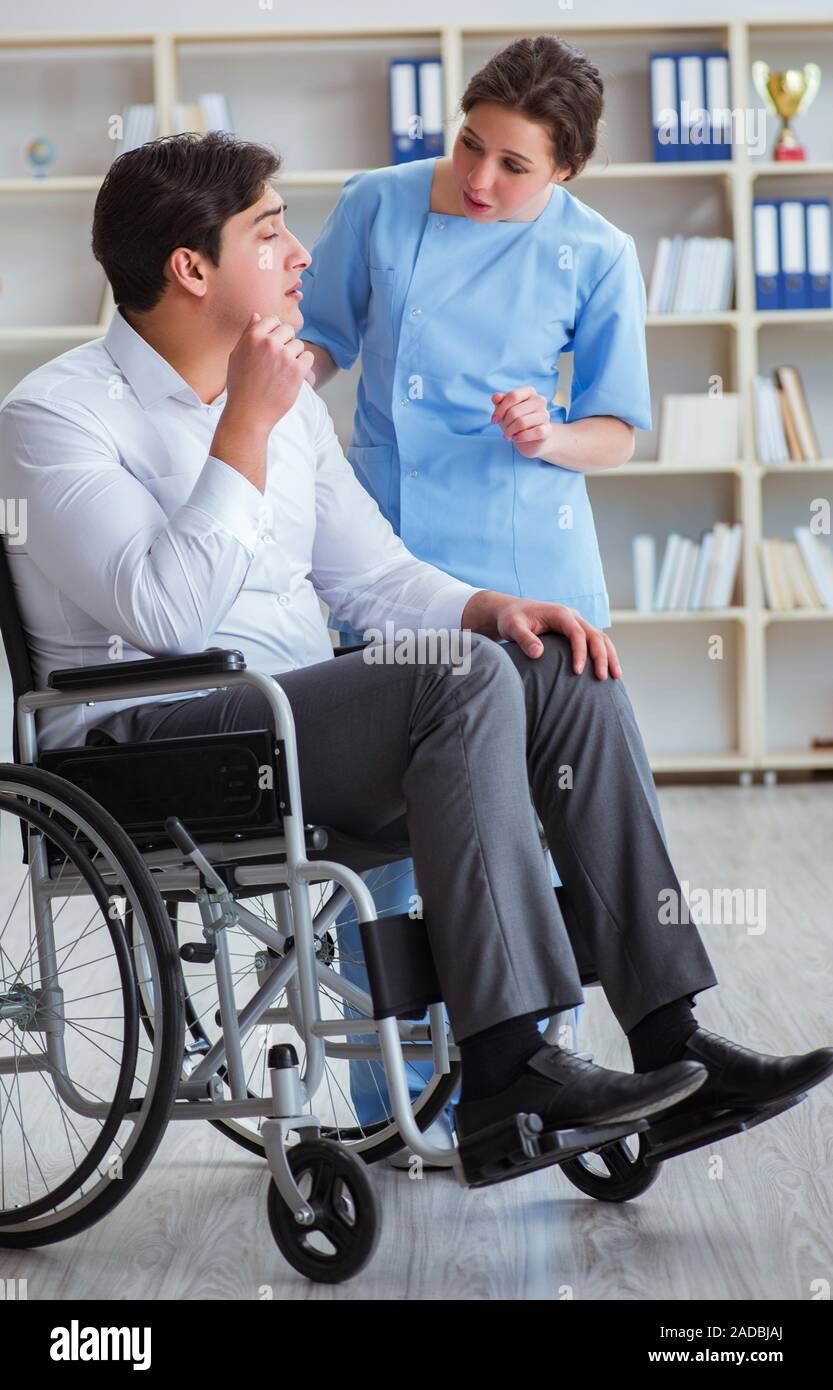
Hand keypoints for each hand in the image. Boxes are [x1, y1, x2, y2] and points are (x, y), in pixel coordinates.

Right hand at [224, 312, 314, 434]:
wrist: (249, 413)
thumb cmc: (241, 386)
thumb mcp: (236, 356)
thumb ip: (248, 334)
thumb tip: (257, 315)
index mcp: (253, 337)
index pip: (272, 319)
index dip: (275, 331)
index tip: (273, 345)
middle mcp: (269, 343)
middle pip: (289, 330)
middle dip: (286, 342)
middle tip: (279, 360)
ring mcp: (285, 356)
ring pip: (299, 344)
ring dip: (294, 355)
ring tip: (282, 371)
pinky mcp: (297, 370)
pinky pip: (308, 357)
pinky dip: (304, 365)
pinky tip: (293, 375)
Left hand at [491, 388, 554, 458]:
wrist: (529, 440)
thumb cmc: (515, 421)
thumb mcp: (504, 411)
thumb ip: (499, 402)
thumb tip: (496, 397)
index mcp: (529, 392)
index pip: (513, 396)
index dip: (500, 409)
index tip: (493, 420)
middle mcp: (540, 400)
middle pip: (515, 411)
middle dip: (505, 423)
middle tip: (504, 430)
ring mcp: (545, 415)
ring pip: (522, 422)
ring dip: (511, 431)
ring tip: (508, 435)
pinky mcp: (548, 429)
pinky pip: (534, 432)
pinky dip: (521, 437)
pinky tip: (516, 438)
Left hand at [495, 596, 621, 677]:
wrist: (513, 612)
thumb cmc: (512, 619)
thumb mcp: (513, 627)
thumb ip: (524, 639)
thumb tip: (538, 654)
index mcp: (560, 614)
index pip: (577, 633)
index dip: (580, 652)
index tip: (578, 672)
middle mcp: (573, 616)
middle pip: (595, 635)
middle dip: (602, 656)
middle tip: (603, 678)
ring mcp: (577, 623)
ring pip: (601, 638)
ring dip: (610, 656)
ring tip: (616, 677)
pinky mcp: (577, 631)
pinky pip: (596, 642)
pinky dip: (605, 655)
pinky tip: (609, 671)